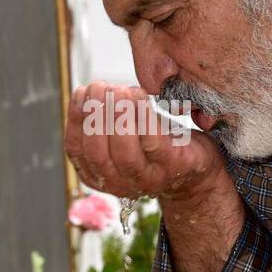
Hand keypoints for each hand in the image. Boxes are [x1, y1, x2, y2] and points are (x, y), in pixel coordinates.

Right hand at [64, 82, 227, 201]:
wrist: (196, 167)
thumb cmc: (152, 143)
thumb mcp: (120, 135)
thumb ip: (101, 122)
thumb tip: (84, 93)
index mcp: (99, 176)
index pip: (76, 150)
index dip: (75, 118)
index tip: (82, 91)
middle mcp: (120, 184)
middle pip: (97, 153)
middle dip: (95, 115)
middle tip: (99, 87)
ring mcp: (148, 179)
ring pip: (124, 152)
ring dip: (118, 116)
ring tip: (119, 90)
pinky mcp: (172, 168)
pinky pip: (153, 143)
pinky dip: (143, 117)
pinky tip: (139, 95)